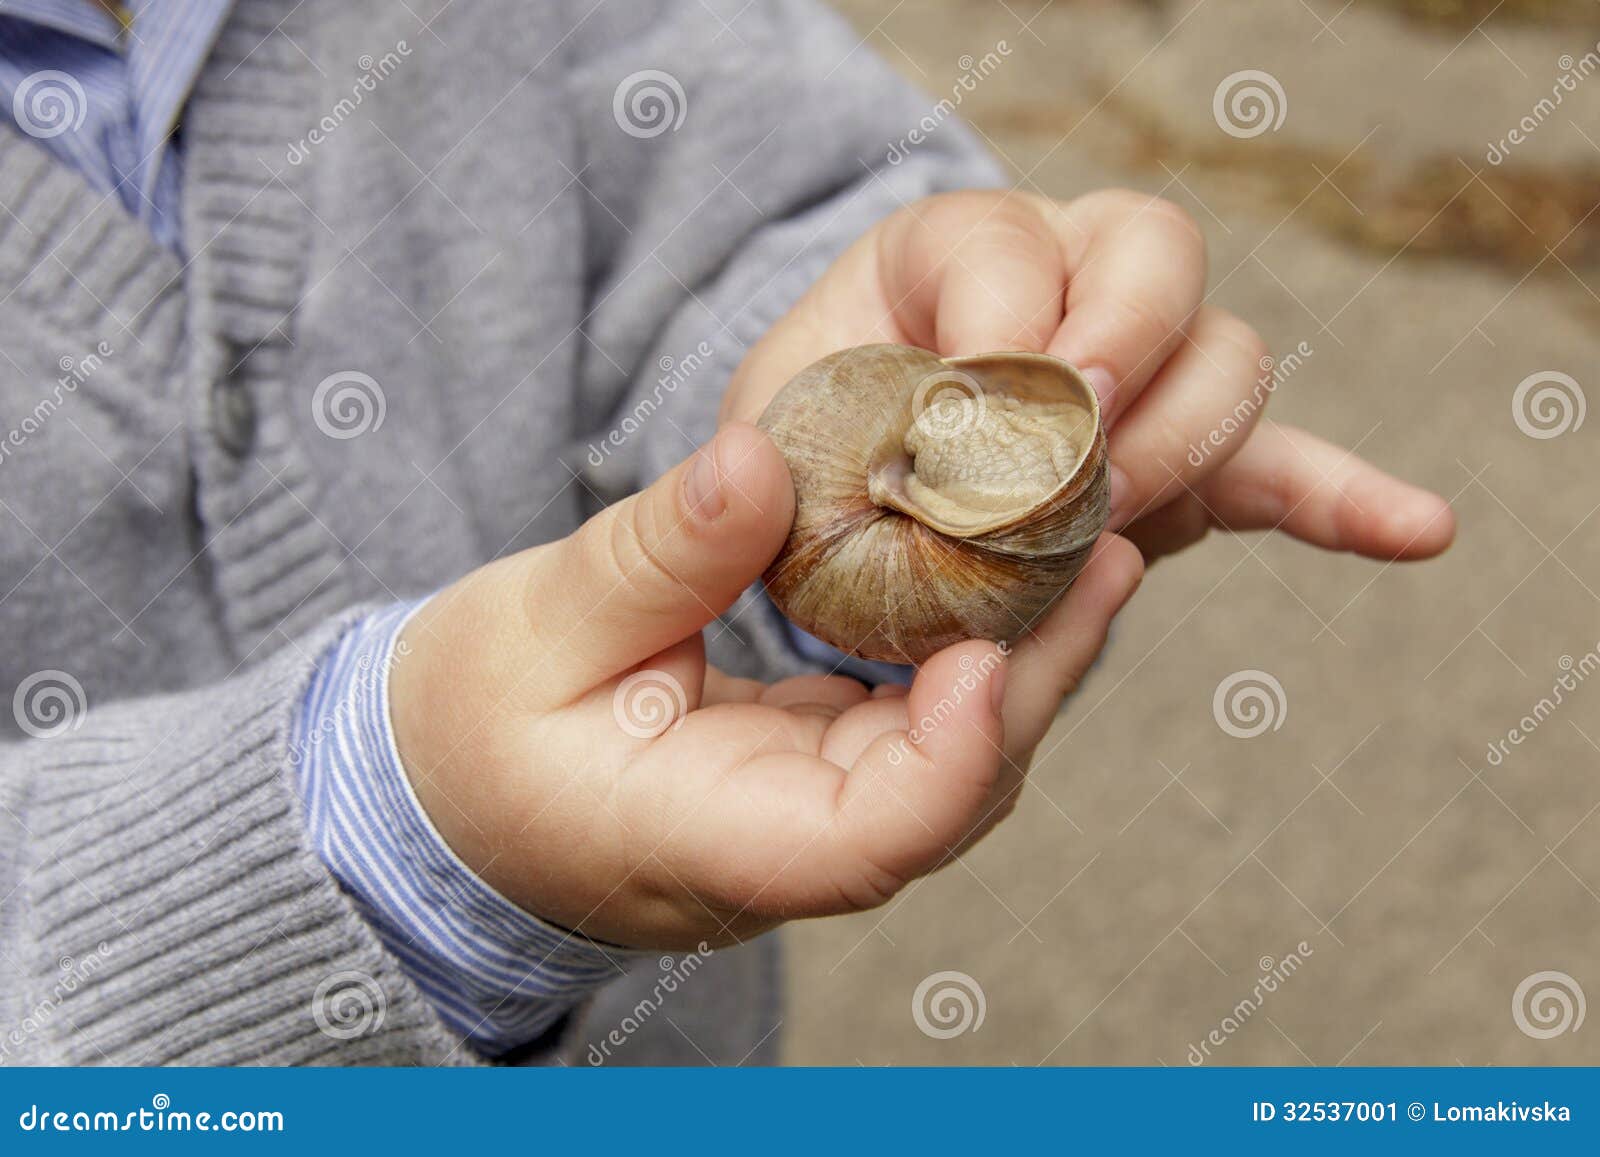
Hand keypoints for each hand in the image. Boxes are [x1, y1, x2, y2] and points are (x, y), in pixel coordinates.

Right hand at [388, 425, 1142, 949]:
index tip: (993, 648)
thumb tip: (758, 461)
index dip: (954, 754)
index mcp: (712, 843)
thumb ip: (652, 558)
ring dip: (1028, 661)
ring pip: (955, 764)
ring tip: (1090, 543)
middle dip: (1038, 678)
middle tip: (1105, 550)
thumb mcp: (533, 627)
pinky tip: (1012, 571)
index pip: (869, 841)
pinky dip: (973, 654)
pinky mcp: (815, 772)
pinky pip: (922, 730)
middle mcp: (786, 851)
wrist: (450, 795)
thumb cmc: (470, 731)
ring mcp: (810, 818)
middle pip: (952, 794)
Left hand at [722, 188, 1455, 563]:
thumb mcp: (741, 456)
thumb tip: (747, 474)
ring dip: (1179, 438)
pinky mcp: (1177, 459)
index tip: (970, 414)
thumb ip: (732, 474)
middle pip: (1152, 256)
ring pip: (1221, 352)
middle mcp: (1059, 285)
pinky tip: (1413, 530)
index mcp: (940, 255)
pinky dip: (1340, 497)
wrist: (840, 516)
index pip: (999, 240)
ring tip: (1108, 516)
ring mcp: (1135, 369)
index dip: (1001, 323)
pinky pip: (1278, 466)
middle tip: (1064, 454)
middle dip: (1116, 355)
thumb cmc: (791, 474)